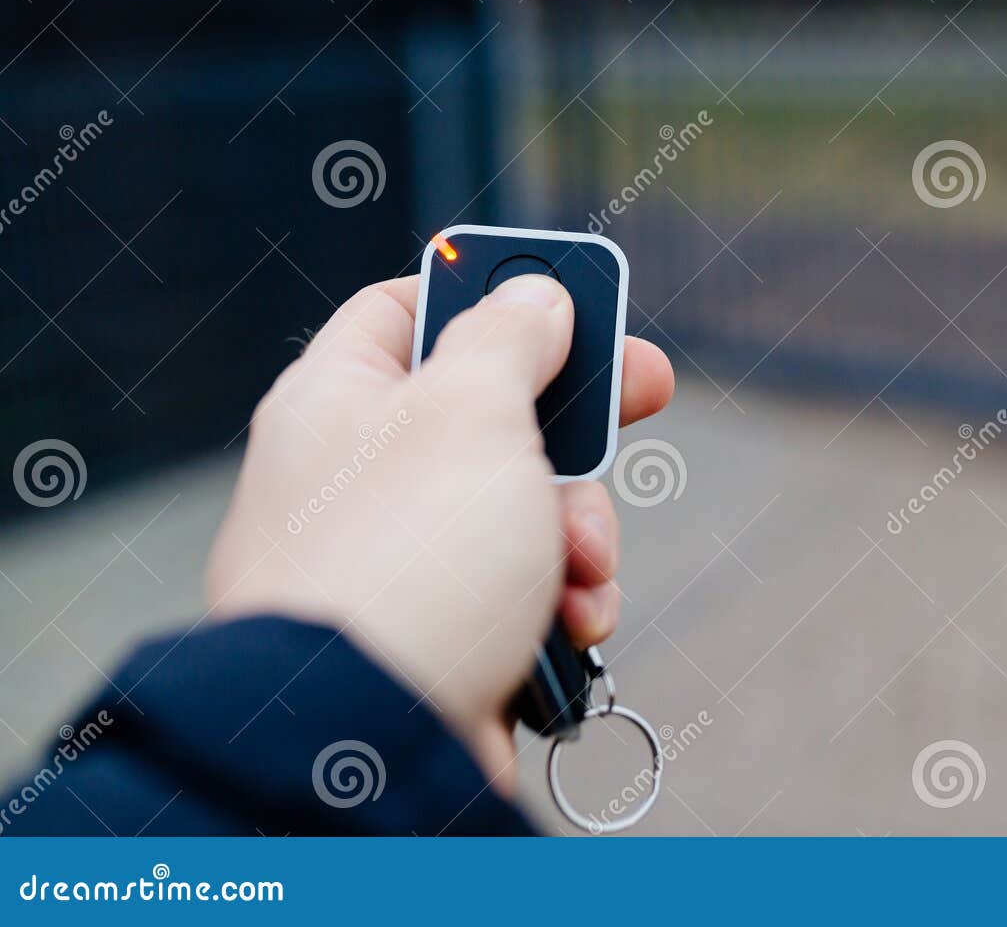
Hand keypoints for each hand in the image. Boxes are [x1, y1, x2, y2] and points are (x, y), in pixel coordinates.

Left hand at [203, 273, 672, 789]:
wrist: (369, 740)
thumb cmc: (407, 561)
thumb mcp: (472, 410)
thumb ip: (509, 336)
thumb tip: (534, 297)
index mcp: (338, 397)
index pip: (409, 306)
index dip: (494, 292)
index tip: (572, 300)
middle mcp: (357, 474)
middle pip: (491, 409)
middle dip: (577, 428)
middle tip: (641, 399)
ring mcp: (398, 560)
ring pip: (524, 505)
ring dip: (580, 528)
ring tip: (581, 564)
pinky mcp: (439, 633)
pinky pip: (523, 589)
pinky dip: (563, 599)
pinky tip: (572, 622)